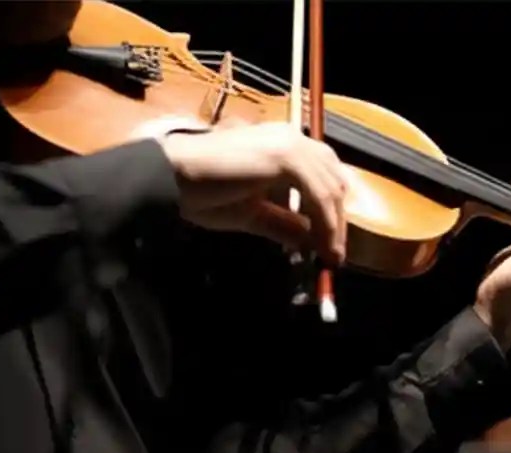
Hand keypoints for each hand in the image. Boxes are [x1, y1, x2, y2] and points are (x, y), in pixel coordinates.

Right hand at [158, 123, 347, 264]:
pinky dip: (324, 224)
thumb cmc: (204, 192)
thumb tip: (312, 243)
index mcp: (284, 144)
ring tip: (329, 256)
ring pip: (330, 189)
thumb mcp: (254, 213)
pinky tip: (320, 247)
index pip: (324, 175)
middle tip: (333, 254)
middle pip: (333, 181)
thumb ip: (285, 224)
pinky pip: (318, 195)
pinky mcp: (286, 156)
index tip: (331, 243)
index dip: (332, 210)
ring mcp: (290, 143)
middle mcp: (292, 137)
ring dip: (333, 227)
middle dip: (338, 220)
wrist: (173, 178)